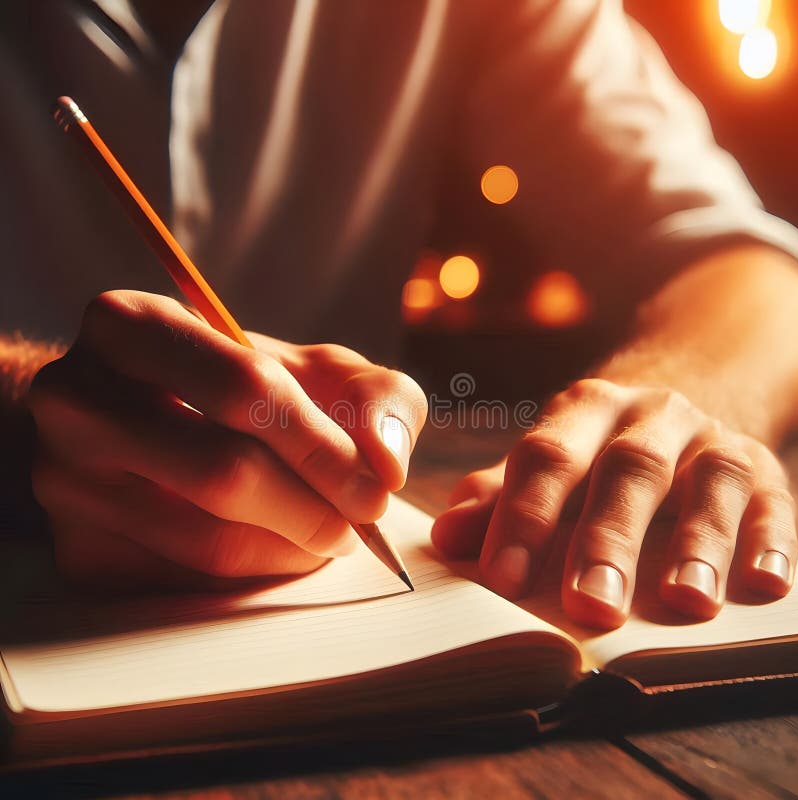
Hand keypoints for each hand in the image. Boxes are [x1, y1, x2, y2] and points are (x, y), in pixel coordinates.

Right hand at [27, 291, 426, 589]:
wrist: (144, 419)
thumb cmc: (241, 388)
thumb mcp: (314, 369)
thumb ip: (375, 397)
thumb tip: (386, 466)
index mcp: (129, 325)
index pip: (244, 388)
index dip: (324, 447)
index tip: (377, 490)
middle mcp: (75, 398)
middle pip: (222, 473)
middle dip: (314, 508)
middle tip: (361, 524)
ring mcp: (64, 481)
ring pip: (208, 541)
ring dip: (292, 550)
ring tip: (327, 534)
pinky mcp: (78, 552)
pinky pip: (189, 584)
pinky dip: (254, 575)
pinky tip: (277, 548)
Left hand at [431, 378, 797, 628]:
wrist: (678, 403)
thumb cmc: (595, 454)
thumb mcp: (548, 465)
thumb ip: (500, 499)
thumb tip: (445, 540)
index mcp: (584, 409)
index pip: (547, 456)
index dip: (524, 514)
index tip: (503, 577)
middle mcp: (649, 414)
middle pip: (627, 469)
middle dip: (607, 538)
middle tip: (589, 606)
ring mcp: (710, 438)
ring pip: (708, 481)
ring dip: (696, 543)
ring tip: (684, 602)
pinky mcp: (764, 468)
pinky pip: (774, 501)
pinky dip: (770, 542)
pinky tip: (763, 586)